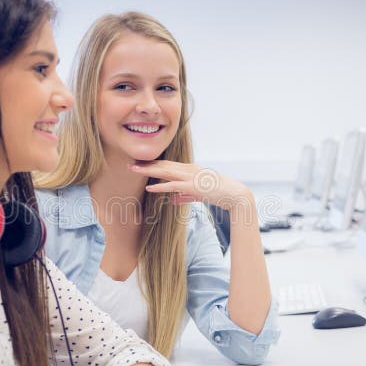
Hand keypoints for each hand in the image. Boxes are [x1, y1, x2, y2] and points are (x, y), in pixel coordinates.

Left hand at [129, 160, 251, 211]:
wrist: (234, 194)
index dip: (153, 164)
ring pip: (165, 171)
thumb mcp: (198, 195)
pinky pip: (173, 185)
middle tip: (131, 164)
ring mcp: (191, 176)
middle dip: (147, 164)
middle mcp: (189, 170)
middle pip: (164, 165)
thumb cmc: (218, 193)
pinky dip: (160, 186)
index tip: (140, 164)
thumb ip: (184, 196)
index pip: (168, 165)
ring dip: (148, 171)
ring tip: (134, 170)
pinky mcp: (193, 186)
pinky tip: (150, 187)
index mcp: (190, 170)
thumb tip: (173, 200)